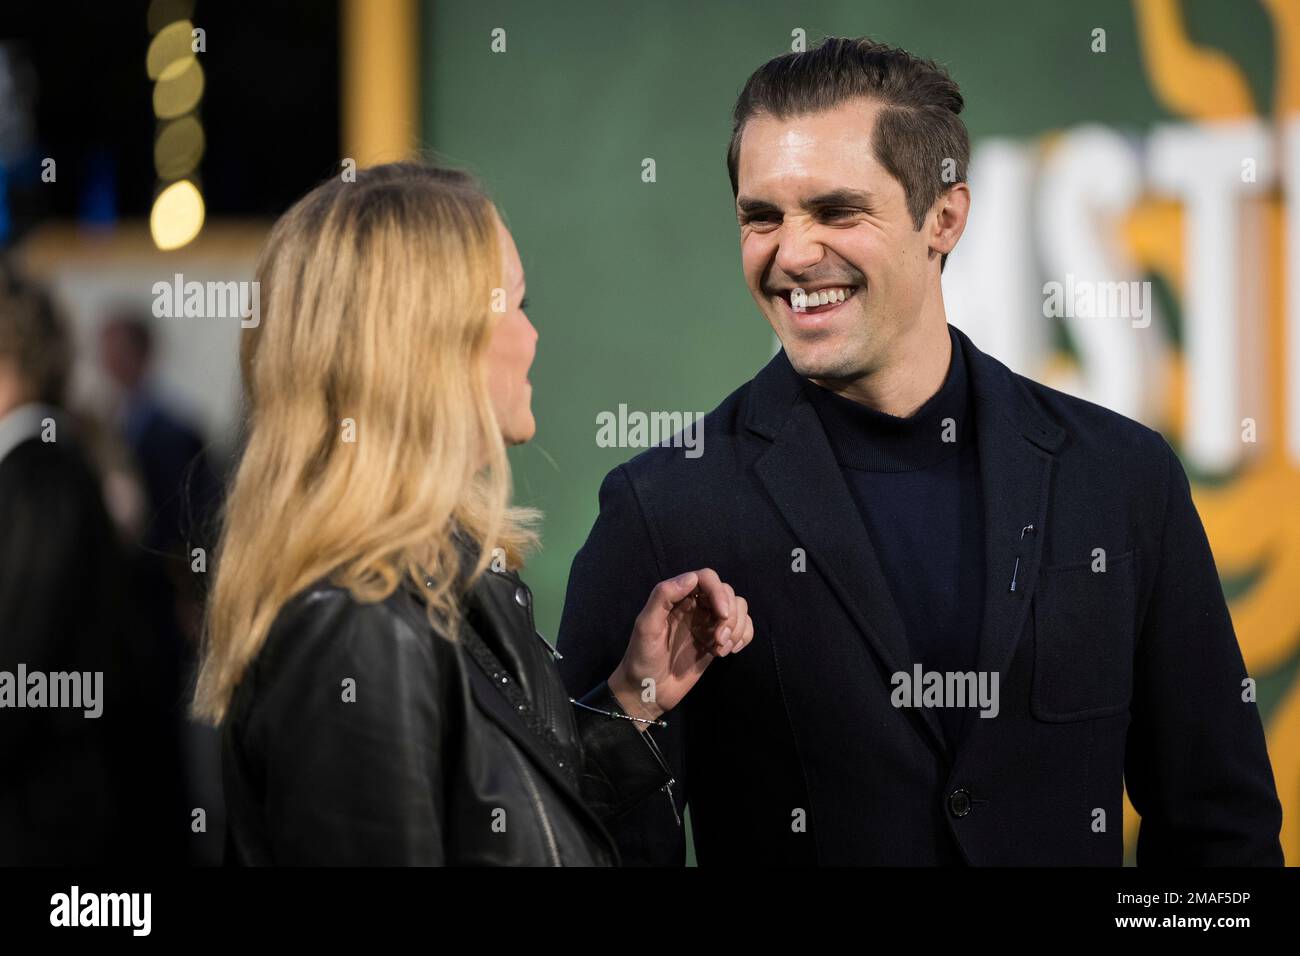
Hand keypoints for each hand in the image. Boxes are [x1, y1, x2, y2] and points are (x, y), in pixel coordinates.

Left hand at [608, 568, 752, 727]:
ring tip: (721, 649)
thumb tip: (692, 577)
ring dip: (737, 627)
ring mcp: (708, 624)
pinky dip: (744, 636)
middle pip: (727, 592)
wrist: (649, 691)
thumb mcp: (646, 626)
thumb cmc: (642, 658)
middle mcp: (696, 606)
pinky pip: (744, 628)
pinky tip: (728, 651)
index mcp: (678, 598)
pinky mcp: (718, 641)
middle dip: (730, 615)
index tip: (722, 614)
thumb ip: (663, 596)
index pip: (707, 578)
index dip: (718, 591)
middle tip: (719, 640)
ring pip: (739, 608)